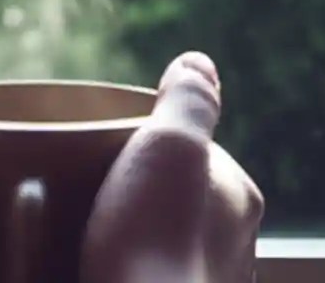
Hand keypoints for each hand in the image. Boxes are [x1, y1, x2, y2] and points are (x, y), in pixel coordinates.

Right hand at [82, 52, 264, 282]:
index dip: (147, 147)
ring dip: (133, 242)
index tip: (104, 154)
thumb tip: (198, 63)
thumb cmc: (153, 242)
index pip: (192, 154)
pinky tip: (97, 274)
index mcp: (239, 199)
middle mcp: (237, 247)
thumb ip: (188, 103)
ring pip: (166, 248)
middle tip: (89, 196)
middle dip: (141, 197)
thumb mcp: (170, 146)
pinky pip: (149, 281)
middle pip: (178, 202)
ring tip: (85, 239)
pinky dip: (129, 275)